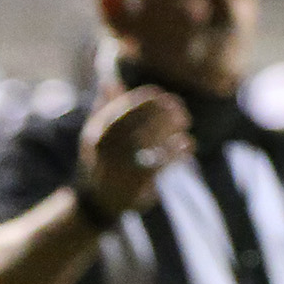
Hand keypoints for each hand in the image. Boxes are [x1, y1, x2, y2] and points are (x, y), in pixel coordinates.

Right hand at [79, 87, 191, 217]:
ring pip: (151, 141)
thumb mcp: (95, 135)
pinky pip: (161, 162)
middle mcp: (106, 149)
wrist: (98, 203)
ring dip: (172, 131)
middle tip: (181, 112)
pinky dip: (177, 152)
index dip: (148, 100)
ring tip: (185, 126)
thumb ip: (104, 108)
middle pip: (139, 122)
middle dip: (163, 113)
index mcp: (97, 133)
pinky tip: (188, 145)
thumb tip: (109, 80)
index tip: (165, 97)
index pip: (125, 108)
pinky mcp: (137, 183)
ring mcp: (120, 166)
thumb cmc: (101, 162)